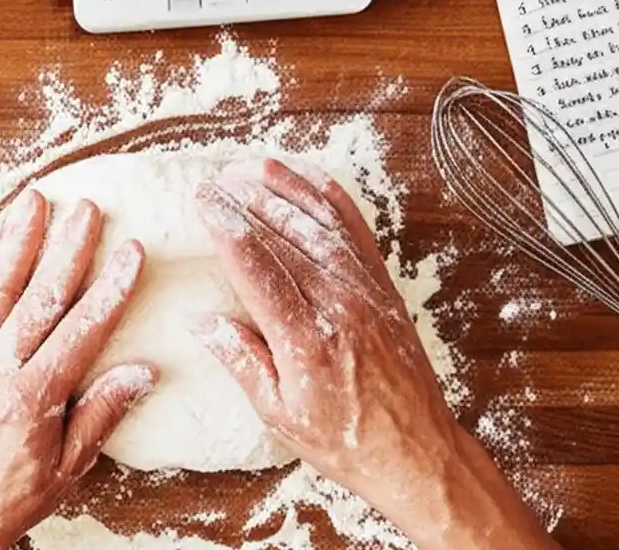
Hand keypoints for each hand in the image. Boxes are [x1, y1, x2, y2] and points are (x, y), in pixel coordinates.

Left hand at [0, 190, 156, 549]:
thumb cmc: (12, 495)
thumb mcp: (70, 466)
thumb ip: (102, 414)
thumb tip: (141, 371)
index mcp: (34, 394)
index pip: (81, 328)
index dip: (110, 288)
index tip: (131, 253)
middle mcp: (0, 367)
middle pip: (39, 295)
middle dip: (68, 248)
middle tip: (88, 209)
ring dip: (18, 241)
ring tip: (33, 201)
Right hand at [191, 159, 558, 549]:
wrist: (416, 452)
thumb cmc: (346, 442)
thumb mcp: (278, 413)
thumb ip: (241, 360)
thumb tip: (202, 321)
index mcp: (305, 338)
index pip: (256, 266)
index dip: (227, 226)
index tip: (203, 200)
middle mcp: (338, 305)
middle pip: (285, 235)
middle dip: (249, 199)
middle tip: (219, 177)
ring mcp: (365, 292)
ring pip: (320, 225)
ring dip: (287, 190)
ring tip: (256, 167)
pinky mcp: (384, 289)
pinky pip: (357, 234)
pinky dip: (333, 201)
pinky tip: (313, 181)